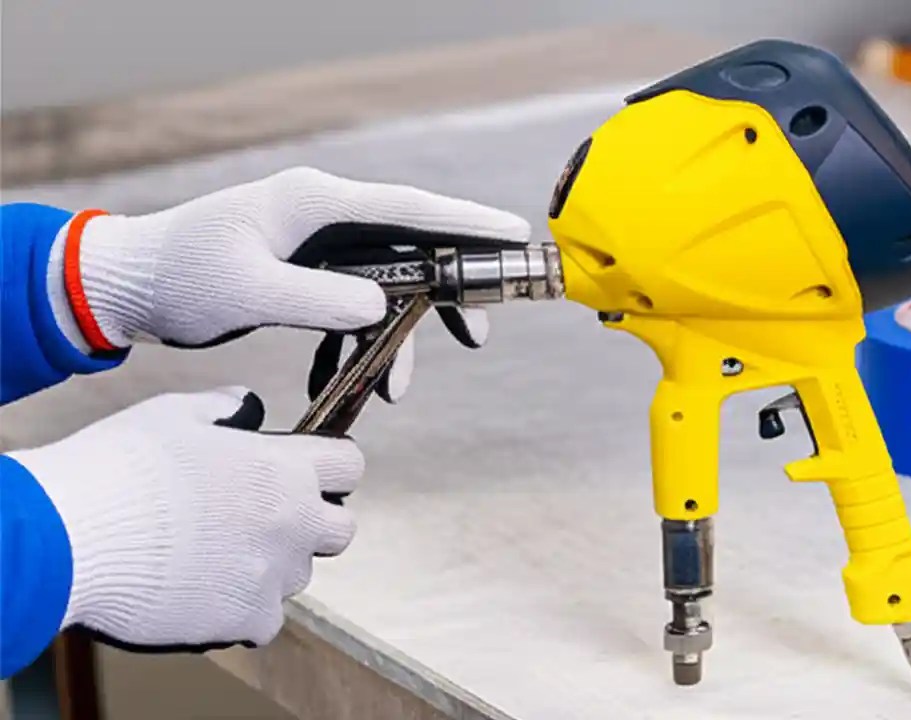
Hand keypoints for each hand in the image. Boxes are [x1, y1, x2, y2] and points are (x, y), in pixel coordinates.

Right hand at [8, 388, 361, 649]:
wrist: (72, 535)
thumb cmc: (122, 466)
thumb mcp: (174, 413)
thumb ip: (224, 409)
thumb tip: (247, 406)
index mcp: (285, 468)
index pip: (349, 465)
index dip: (328, 466)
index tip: (304, 471)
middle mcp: (293, 522)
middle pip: (340, 529)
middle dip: (312, 523)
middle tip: (265, 519)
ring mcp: (274, 575)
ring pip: (299, 576)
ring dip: (272, 567)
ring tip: (217, 555)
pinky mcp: (247, 618)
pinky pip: (265, 620)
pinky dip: (242, 610)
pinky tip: (204, 591)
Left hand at [66, 167, 529, 399]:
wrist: (129, 286)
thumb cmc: (179, 276)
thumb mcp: (245, 289)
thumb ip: (315, 299)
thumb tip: (380, 311)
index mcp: (315, 204)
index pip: (407, 209)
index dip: (464, 223)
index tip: (513, 234)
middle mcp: (324, 219)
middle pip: (410, 250)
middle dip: (444, 296)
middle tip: (477, 334)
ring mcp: (317, 248)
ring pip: (386, 290)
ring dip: (395, 341)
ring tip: (395, 393)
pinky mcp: (306, 277)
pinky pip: (351, 313)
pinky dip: (352, 352)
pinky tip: (339, 386)